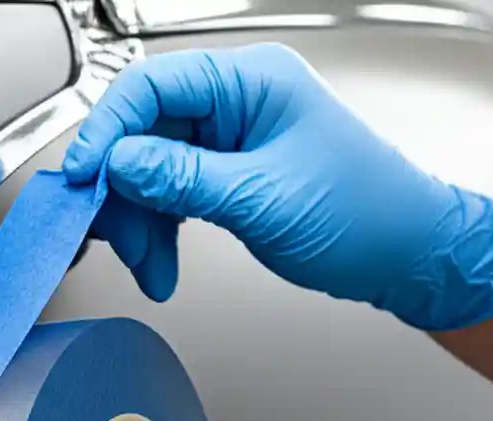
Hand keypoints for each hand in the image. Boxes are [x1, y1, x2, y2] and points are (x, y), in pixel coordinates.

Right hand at [64, 43, 492, 330]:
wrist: (409, 256)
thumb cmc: (365, 215)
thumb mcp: (262, 198)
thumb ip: (181, 178)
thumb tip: (119, 162)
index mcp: (251, 82)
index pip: (151, 86)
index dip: (108, 130)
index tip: (84, 175)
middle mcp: (235, 102)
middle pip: (143, 133)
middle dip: (124, 192)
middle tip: (115, 236)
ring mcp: (229, 138)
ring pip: (149, 170)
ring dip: (139, 223)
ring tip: (149, 266)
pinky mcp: (225, 173)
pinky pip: (169, 194)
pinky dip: (158, 232)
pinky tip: (161, 264)